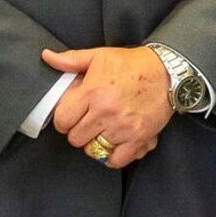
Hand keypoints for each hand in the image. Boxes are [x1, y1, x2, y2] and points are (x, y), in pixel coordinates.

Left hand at [41, 46, 172, 167]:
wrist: (168, 72)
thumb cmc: (132, 64)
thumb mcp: (99, 56)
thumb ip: (71, 59)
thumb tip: (47, 57)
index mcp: (92, 92)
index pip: (62, 120)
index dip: (63, 119)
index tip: (71, 115)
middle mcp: (105, 112)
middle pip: (75, 138)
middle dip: (78, 130)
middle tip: (87, 122)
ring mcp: (122, 127)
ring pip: (93, 150)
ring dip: (94, 143)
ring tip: (101, 131)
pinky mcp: (138, 138)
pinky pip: (116, 160)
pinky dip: (112, 156)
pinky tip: (114, 144)